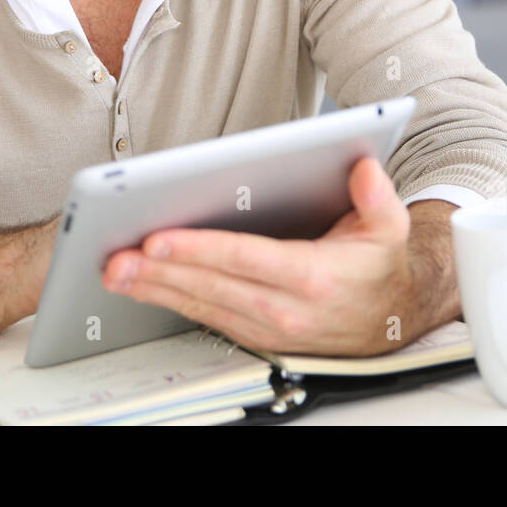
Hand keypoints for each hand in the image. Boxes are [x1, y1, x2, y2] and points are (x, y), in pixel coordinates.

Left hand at [100, 156, 415, 355]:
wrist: (391, 320)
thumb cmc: (379, 267)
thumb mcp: (390, 227)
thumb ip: (378, 196)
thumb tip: (363, 170)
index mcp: (313, 275)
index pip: (245, 258)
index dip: (199, 249)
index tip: (159, 239)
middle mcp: (286, 307)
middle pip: (212, 286)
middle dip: (159, 272)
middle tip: (116, 257)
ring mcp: (269, 327)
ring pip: (202, 306)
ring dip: (154, 291)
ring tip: (115, 272)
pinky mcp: (257, 336)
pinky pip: (207, 318)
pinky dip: (171, 303)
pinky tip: (142, 287)